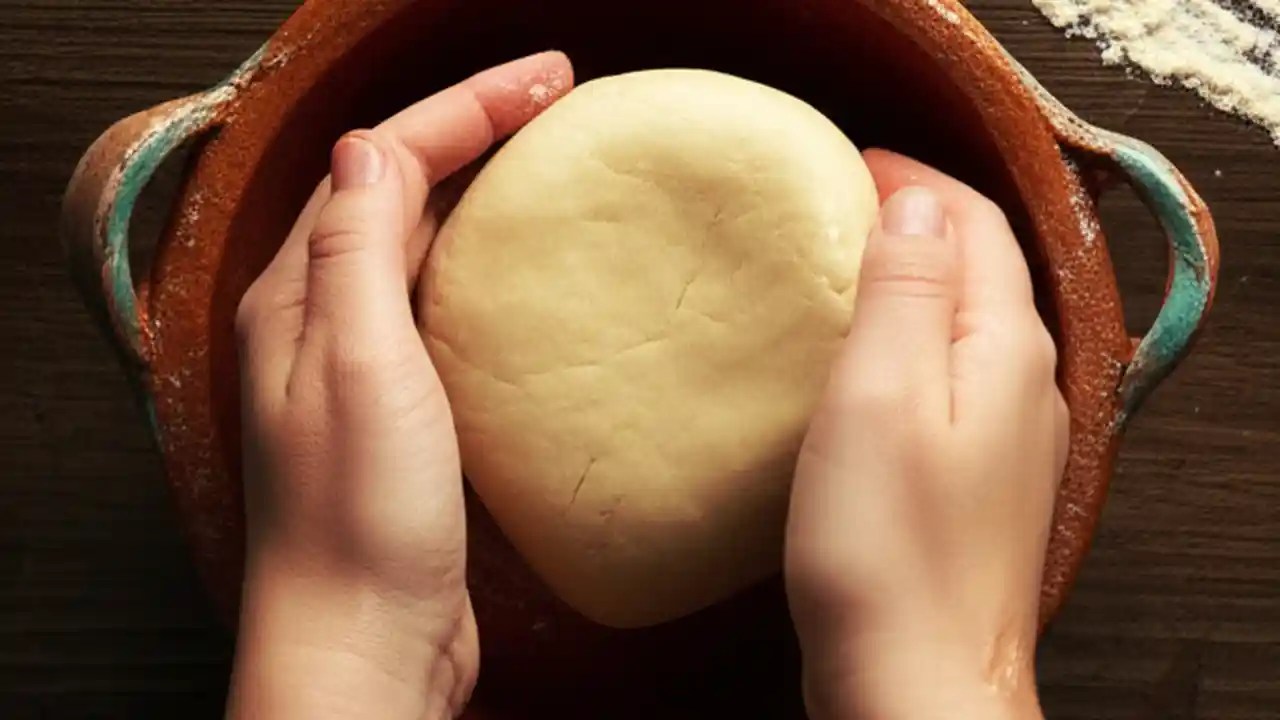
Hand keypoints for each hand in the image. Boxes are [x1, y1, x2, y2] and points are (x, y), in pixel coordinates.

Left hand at [225, 53, 574, 719]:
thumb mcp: (358, 368)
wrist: (363, 649)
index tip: (550, 82)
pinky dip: (486, 267)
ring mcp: (365, 368)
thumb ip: (354, 252)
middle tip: (559, 103)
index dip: (465, 108)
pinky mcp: (406, 415)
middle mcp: (324, 322)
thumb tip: (367, 147)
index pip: (384, 162)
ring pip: (422, 246)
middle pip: (399, 191)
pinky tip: (529, 277)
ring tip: (548, 164)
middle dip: (475, 132)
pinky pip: (443, 308)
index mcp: (303, 296)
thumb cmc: (358, 522)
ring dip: (481, 192)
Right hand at [785, 151, 1068, 719]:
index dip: (913, 179)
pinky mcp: (975, 485)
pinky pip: (950, 382)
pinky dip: (909, 346)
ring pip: (963, 327)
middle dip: (916, 221)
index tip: (844, 159)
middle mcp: (1023, 388)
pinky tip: (863, 369)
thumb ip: (904, 288)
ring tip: (841, 269)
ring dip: (911, 283)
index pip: (974, 224)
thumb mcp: (880, 394)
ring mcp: (1006, 442)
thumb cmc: (887, 550)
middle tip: (836, 202)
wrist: (916, 687)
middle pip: (978, 270)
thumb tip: (916, 200)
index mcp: (1003, 349)